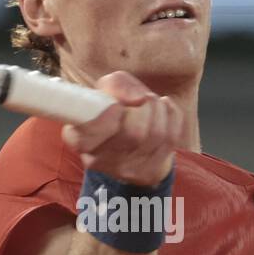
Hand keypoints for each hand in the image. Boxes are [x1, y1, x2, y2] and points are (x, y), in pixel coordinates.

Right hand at [60, 71, 183, 186]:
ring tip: (151, 101)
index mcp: (82, 141)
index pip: (84, 140)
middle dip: (143, 107)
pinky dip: (171, 116)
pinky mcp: (152, 170)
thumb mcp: (105, 91)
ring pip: (155, 134)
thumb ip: (115, 85)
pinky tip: (163, 110)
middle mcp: (102, 161)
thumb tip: (138, 99)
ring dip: (157, 108)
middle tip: (140, 99)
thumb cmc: (113, 111)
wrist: (131, 140)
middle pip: (133, 134)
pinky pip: (171, 137)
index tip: (116, 107)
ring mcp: (129, 169)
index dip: (104, 121)